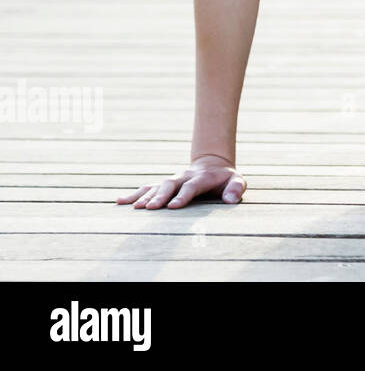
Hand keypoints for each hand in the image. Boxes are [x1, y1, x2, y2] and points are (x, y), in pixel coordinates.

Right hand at [116, 154, 245, 208]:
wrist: (213, 165)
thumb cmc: (226, 179)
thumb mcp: (237, 181)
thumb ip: (236, 189)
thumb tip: (230, 200)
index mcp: (202, 178)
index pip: (191, 186)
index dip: (183, 196)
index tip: (173, 207)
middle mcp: (184, 177)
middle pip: (170, 185)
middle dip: (160, 197)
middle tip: (150, 208)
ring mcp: (172, 180)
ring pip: (156, 186)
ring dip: (145, 196)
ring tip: (134, 208)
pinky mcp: (164, 184)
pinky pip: (147, 188)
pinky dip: (133, 194)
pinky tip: (119, 201)